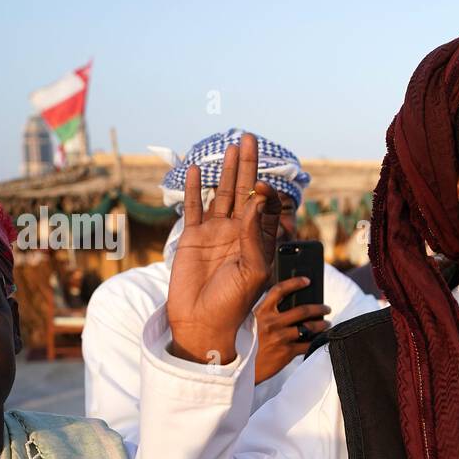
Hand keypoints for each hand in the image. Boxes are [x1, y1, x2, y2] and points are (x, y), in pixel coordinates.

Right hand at [166, 133, 282, 364]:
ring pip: (220, 193)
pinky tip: (194, 169)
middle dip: (248, 165)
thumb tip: (255, 201)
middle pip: (244, 191)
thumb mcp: (253, 272)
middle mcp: (237, 232)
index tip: (262, 184)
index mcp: (257, 241)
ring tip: (231, 146)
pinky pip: (193, 206)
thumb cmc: (233, 303)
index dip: (266, 191)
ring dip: (225, 170)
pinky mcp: (192, 236)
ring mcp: (215, 232)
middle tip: (250, 137)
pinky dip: (192, 188)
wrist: (202, 321)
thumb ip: (254, 237)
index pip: (265, 206)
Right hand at [253, 277, 331, 383]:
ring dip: (322, 325)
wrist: (241, 369)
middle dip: (318, 308)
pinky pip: (307, 345)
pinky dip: (316, 341)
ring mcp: (280, 338)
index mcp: (261, 312)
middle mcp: (271, 323)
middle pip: (302, 310)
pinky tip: (321, 340)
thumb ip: (266, 315)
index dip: (295, 283)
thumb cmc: (246, 345)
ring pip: (309, 327)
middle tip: (326, 308)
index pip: (279, 290)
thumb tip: (291, 307)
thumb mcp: (250, 325)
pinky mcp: (286, 352)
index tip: (307, 281)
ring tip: (327, 324)